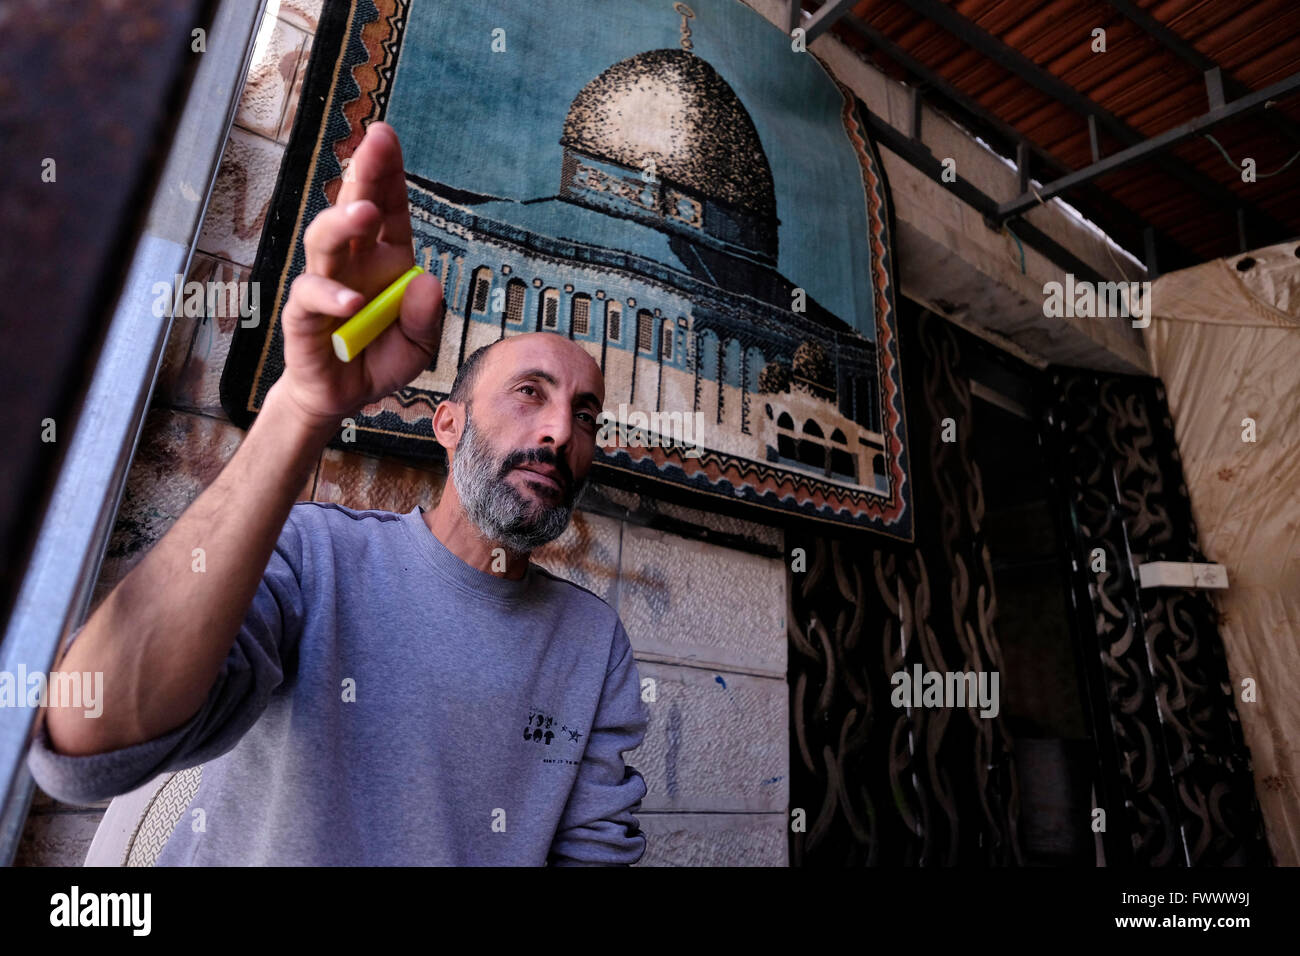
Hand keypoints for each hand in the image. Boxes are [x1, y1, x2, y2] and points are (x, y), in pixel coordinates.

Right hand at [276, 121, 444, 428]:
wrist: (343, 395)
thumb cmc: (380, 357)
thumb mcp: (420, 344)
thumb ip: (426, 317)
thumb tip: (426, 283)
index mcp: (387, 258)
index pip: (390, 207)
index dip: (388, 172)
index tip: (386, 135)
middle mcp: (353, 262)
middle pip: (354, 207)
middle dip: (364, 173)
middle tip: (373, 144)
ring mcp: (325, 284)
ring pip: (324, 240)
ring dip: (343, 222)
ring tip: (366, 212)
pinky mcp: (303, 316)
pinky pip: (311, 297)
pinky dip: (330, 297)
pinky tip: (351, 301)